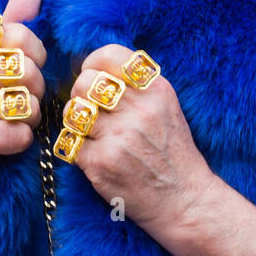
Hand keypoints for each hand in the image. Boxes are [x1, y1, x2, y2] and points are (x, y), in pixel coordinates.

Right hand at [0, 0, 47, 188]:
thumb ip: (8, 26)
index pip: (21, 36)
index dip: (33, 56)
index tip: (19, 71)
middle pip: (30, 72)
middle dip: (33, 91)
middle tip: (12, 102)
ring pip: (30, 105)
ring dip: (27, 119)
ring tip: (5, 121)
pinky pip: (22, 134)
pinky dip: (19, 141)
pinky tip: (1, 141)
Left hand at [67, 44, 215, 233]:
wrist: (184, 200)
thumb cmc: (172, 154)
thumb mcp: (166, 108)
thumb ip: (136, 86)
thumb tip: (94, 69)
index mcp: (156, 90)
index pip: (109, 55)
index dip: (93, 64)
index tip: (95, 78)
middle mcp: (138, 109)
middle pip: (84, 82)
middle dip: (82, 95)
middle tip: (93, 111)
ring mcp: (118, 136)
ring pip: (73, 111)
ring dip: (77, 122)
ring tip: (93, 133)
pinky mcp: (101, 163)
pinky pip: (71, 143)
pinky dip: (79, 150)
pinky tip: (97, 157)